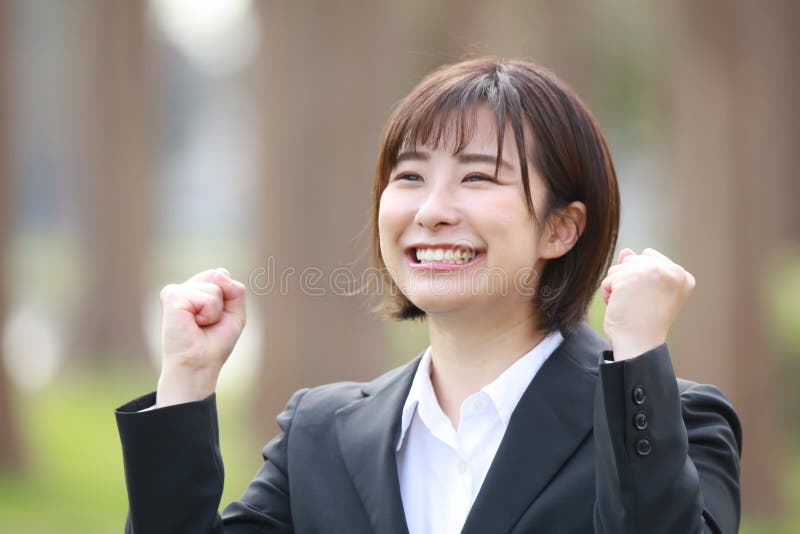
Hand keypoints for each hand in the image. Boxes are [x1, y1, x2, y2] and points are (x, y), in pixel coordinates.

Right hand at [156, 268, 246, 405]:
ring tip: (200, 324)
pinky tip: (193, 323)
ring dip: (215, 311)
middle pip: (217, 276)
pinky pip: (204, 297)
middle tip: (208, 322)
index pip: (220, 274)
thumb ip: (236, 290)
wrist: (199, 364)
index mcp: (196, 290)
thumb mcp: (235, 313)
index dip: (227, 295)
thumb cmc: (215, 343)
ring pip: (213, 287)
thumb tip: (219, 272)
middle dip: (222, 302)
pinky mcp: (171, 296)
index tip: (216, 318)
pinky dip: (207, 313)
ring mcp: (176, 291)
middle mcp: (184, 288)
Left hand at [600, 248, 694, 360]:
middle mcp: (672, 271)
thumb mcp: (647, 291)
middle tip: (639, 304)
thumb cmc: (644, 322)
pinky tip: (621, 307)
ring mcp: (652, 272)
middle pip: (633, 260)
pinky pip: (608, 279)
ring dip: (617, 288)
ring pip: (619, 268)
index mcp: (682, 276)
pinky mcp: (631, 277)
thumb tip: (626, 251)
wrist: (639, 344)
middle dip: (628, 281)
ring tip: (630, 306)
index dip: (641, 278)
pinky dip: (608, 294)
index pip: (649, 256)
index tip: (649, 300)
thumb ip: (640, 267)